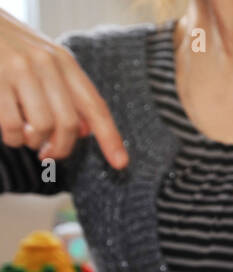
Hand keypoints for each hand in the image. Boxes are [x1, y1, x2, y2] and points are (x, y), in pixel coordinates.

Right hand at [0, 10, 126, 165]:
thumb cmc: (9, 47)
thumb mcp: (43, 61)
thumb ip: (67, 93)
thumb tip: (86, 131)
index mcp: (63, 61)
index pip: (95, 105)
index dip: (110, 138)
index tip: (121, 164)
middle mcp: (45, 64)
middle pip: (69, 124)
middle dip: (61, 148)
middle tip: (49, 154)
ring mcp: (19, 70)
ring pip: (42, 127)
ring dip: (33, 142)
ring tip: (26, 137)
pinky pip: (13, 126)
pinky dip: (13, 138)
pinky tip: (11, 133)